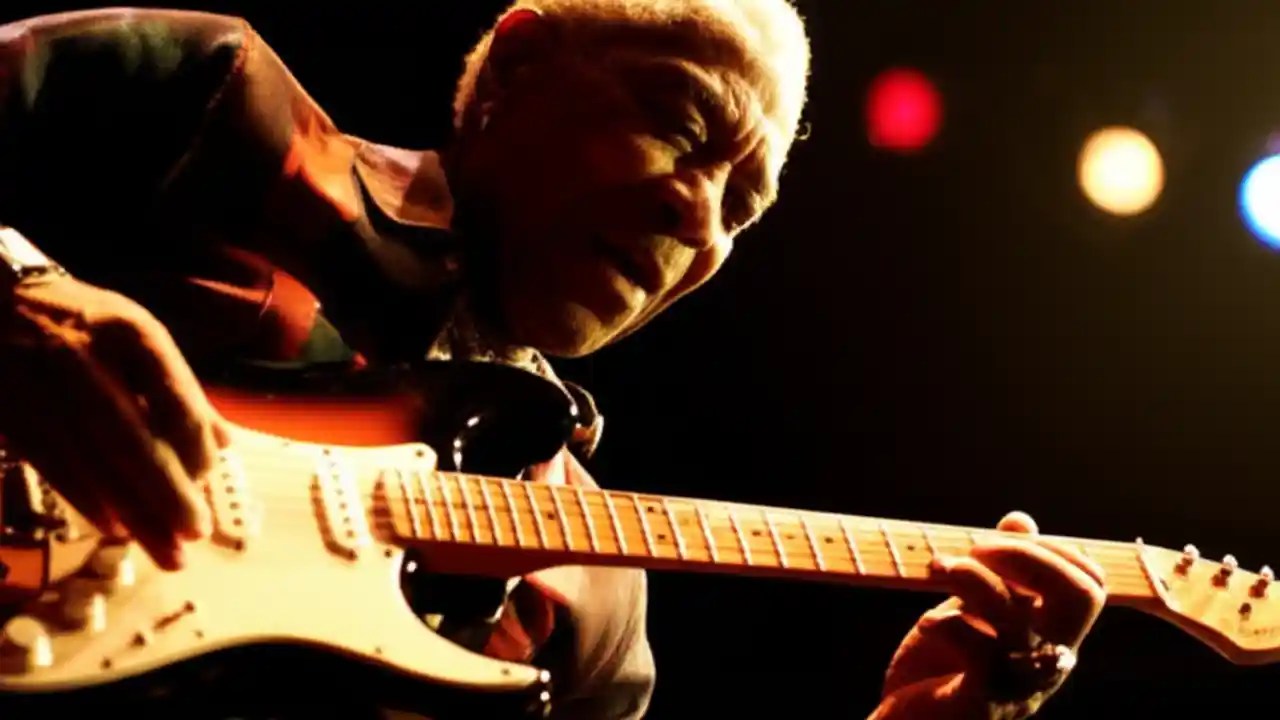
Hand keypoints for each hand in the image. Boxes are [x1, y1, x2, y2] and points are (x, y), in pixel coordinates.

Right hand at [0, 274, 229, 569]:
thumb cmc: (85, 324)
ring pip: (91, 461)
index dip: (193, 442)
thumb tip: (227, 443)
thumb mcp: (137, 337)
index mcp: (130, 334)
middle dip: (166, 491)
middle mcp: (85, 358)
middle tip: (196, 531)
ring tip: (166, 549)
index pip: (172, 395)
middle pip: (131, 437)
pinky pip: (52, 464)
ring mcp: (40, 386)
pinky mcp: (10, 411)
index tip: (209, 478)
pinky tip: (116, 527)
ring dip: (132, 510)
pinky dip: (87, 499)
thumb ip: (180, 390)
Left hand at [870, 511, 1105, 719]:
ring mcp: (1021, 684)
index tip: (998, 538)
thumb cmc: (943, 666)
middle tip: (975, 549)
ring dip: (972, 579)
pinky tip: (927, 623)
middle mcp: (1048, 661)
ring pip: (1019, 618)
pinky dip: (950, 625)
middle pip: (1080, 596)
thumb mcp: (972, 608)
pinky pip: (981, 652)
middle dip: (1026, 556)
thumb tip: (1020, 520)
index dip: (1051, 550)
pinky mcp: (985, 702)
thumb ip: (1000, 570)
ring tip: (936, 568)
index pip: (1090, 584)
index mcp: (1053, 635)